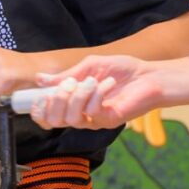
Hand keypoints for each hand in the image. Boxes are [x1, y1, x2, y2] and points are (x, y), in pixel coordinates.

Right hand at [29, 55, 162, 130]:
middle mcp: (81, 116)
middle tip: (69, 84)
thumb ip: (65, 75)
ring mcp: (94, 121)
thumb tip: (40, 78)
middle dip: (56, 100)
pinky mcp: (109, 121)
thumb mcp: (89, 67)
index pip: (48, 118)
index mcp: (73, 104)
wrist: (150, 75)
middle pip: (55, 121)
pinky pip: (93, 112)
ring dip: (79, 95)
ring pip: (72, 118)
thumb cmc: (122, 70)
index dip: (39, 111)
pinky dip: (97, 94)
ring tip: (92, 80)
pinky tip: (108, 83)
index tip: (39, 96)